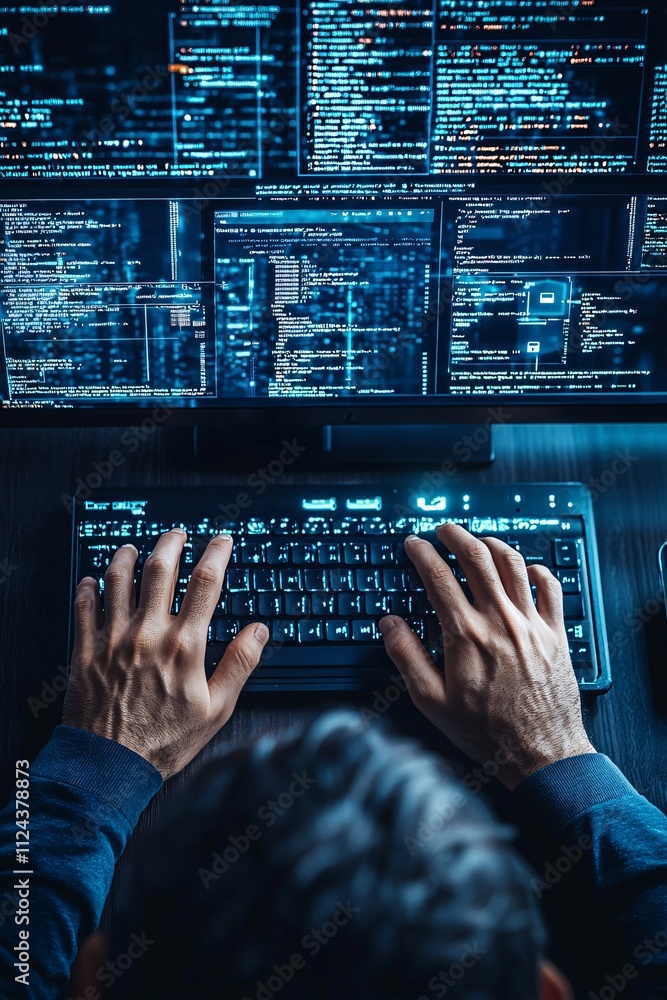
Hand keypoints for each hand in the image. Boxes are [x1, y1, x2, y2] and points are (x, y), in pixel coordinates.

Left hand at [63, 529, 268, 778]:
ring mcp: (114, 640)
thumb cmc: (165, 742)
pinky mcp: (86, 651)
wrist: (110, 768)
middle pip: (161, 569)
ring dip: (127, 556)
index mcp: (184, 646)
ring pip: (119, 580)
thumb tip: (259, 631)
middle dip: (171, 543)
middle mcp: (148, 634)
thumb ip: (240, 664)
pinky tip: (93, 580)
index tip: (221, 541)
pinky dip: (88, 588)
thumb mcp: (217, 709)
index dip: (216, 554)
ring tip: (133, 548)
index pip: (205, 583)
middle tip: (177, 534)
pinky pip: (84, 608)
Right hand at [379, 524, 594, 788]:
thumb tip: (389, 624)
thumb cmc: (486, 732)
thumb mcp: (431, 701)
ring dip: (493, 545)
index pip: (438, 576)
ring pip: (513, 563)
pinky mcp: (556, 633)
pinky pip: (551, 587)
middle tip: (444, 531)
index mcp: (465, 634)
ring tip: (479, 542)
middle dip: (456, 536)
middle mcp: (499, 620)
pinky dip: (538, 570)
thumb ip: (407, 657)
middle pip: (477, 557)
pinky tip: (526, 569)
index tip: (413, 545)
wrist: (541, 753)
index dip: (422, 553)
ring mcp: (531, 624)